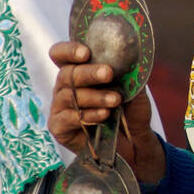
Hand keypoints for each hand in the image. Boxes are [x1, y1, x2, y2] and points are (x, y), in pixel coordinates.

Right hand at [46, 41, 164, 183]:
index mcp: (79, 71)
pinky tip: (104, 115)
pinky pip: (69, 118)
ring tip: (116, 100)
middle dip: (89, 72)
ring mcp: (59, 107)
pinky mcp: (59, 127)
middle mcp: (65, 87)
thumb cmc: (131, 111)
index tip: (86, 52)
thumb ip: (127, 72)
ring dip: (95, 96)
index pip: (61, 54)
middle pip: (67, 73)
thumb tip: (129, 56)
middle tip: (108, 73)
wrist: (135, 142)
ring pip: (69, 96)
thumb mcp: (134, 88)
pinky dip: (88, 115)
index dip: (69, 50)